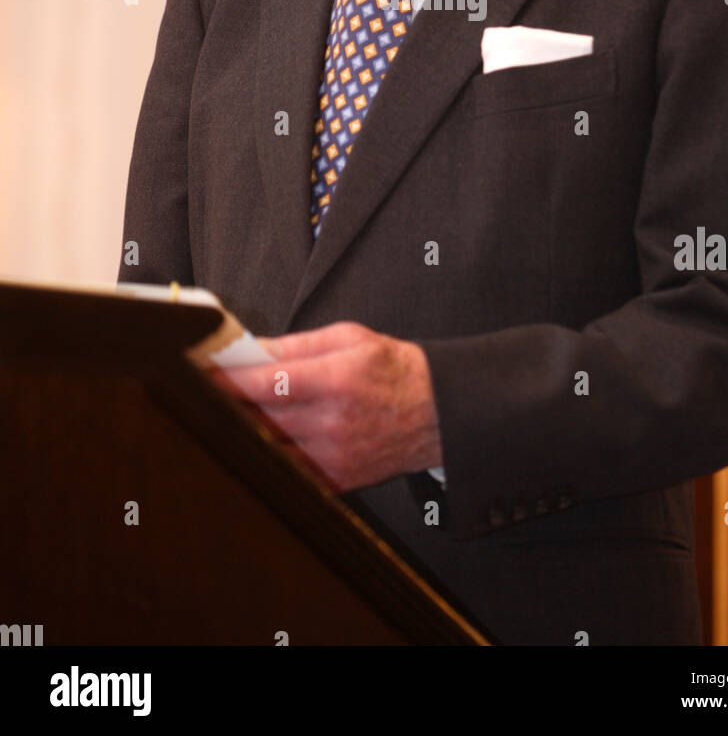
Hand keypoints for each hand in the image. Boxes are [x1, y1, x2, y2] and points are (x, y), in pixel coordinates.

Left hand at [210, 321, 441, 491]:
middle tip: (199, 390)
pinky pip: (286, 471)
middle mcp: (333, 422)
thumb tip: (249, 348)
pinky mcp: (336, 481)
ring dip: (240, 431)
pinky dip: (266, 455)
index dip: (225, 379)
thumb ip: (294, 346)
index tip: (198, 371)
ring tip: (222, 414)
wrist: (437, 412)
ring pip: (266, 448)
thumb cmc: (393, 369)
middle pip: (258, 418)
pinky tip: (255, 440)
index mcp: (337, 379)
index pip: (266, 381)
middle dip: (225, 404)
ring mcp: (333, 457)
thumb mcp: (348, 339)